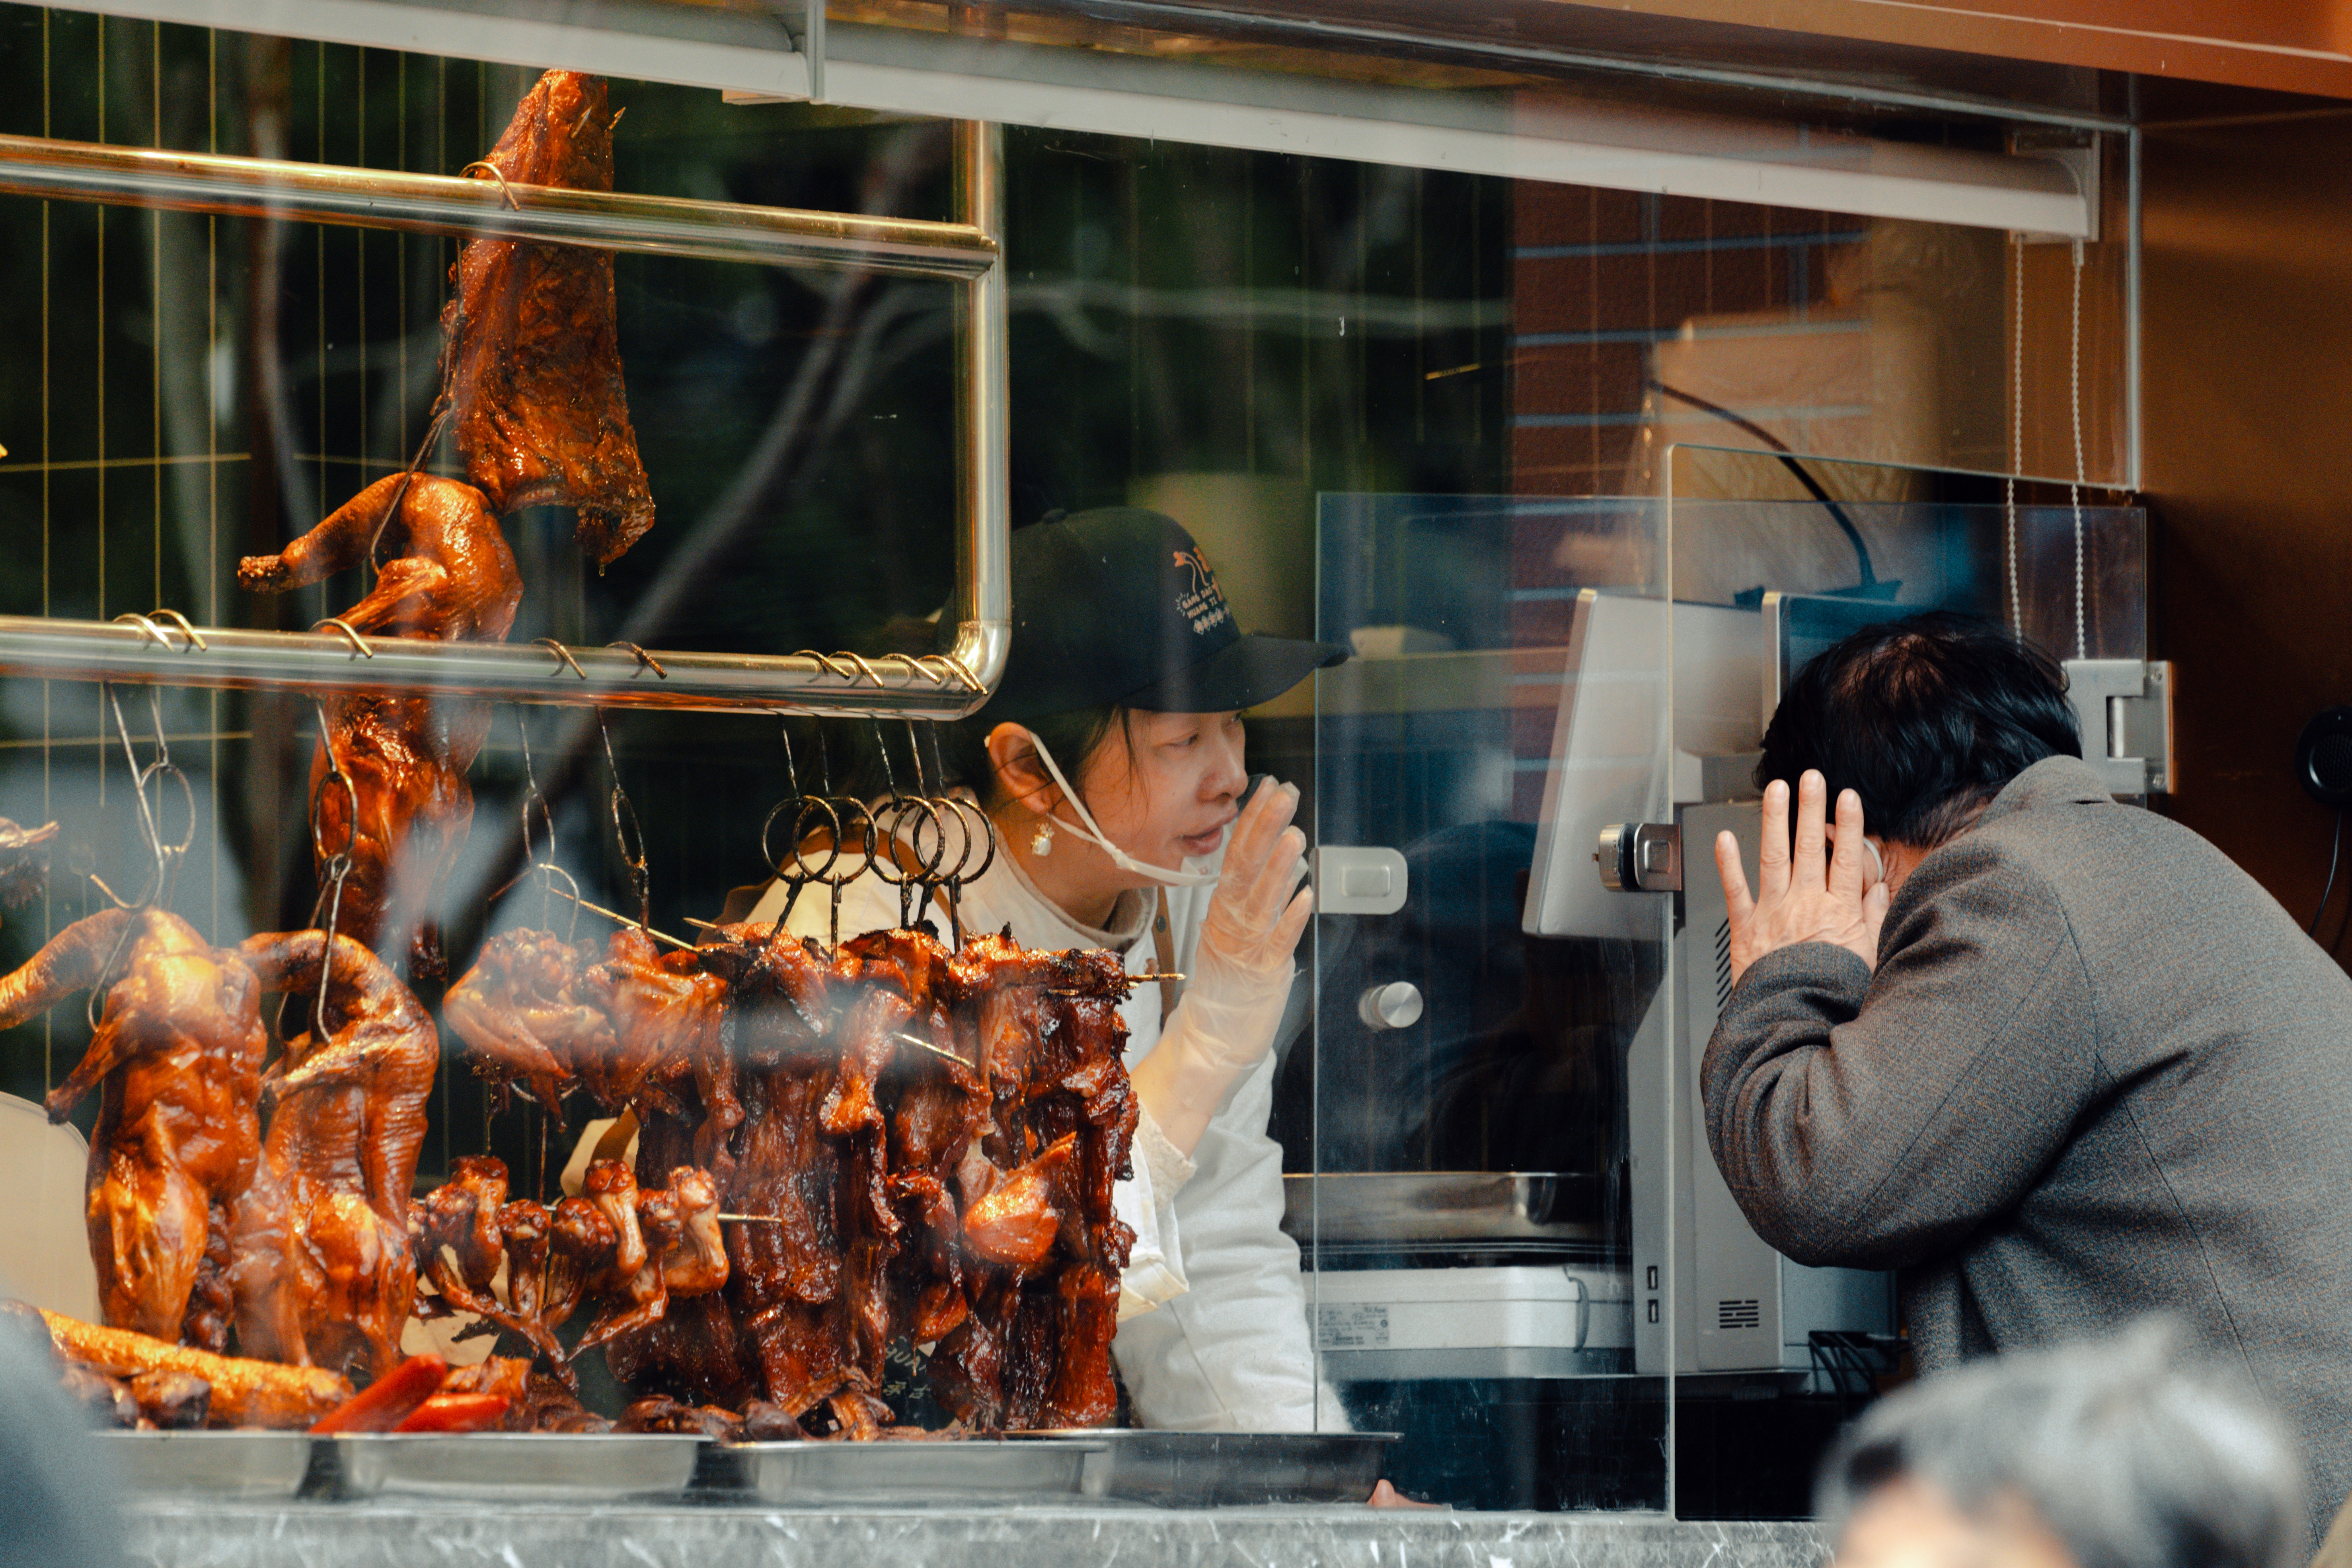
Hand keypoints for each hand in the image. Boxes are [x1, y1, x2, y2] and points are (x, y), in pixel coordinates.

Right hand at [1129, 777, 1310, 1155]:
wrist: (1212, 1037)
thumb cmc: (1230, 983)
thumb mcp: (1241, 930)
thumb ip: (1259, 894)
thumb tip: (1284, 857)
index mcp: (1225, 907)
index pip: (1239, 852)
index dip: (1255, 818)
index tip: (1271, 785)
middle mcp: (1231, 920)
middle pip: (1246, 866)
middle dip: (1266, 828)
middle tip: (1284, 793)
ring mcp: (1245, 945)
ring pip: (1261, 899)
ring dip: (1278, 866)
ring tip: (1295, 836)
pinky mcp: (1261, 972)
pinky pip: (1277, 941)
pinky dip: (1291, 918)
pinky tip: (1306, 896)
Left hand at [1716, 770, 1888, 986]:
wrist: (1795, 1019)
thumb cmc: (1831, 993)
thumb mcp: (1870, 959)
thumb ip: (1875, 920)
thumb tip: (1882, 890)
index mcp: (1838, 912)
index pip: (1846, 859)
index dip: (1849, 825)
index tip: (1848, 797)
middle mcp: (1805, 905)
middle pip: (1811, 848)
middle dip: (1811, 809)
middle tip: (1812, 778)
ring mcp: (1773, 913)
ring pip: (1775, 856)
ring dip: (1775, 820)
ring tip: (1776, 790)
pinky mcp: (1745, 927)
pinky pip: (1734, 889)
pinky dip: (1727, 863)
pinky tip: (1723, 838)